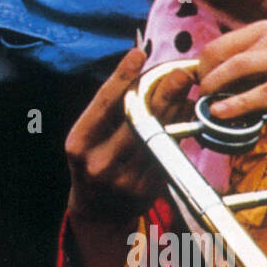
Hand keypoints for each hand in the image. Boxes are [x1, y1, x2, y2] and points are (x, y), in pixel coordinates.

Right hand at [65, 48, 192, 223]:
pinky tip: (186, 114)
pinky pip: (167, 153)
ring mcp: (124, 179)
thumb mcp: (89, 136)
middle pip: (136, 120)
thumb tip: (142, 70)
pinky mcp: (147, 190)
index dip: (121, 76)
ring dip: (176, 110)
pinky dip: (179, 131)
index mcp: (78, 144)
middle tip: (181, 72)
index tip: (138, 53)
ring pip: (157, 136)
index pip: (102, 104)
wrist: (98, 213)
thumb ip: (110, 108)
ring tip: (187, 89)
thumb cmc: (94, 161)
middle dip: (162, 93)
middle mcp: (98, 163)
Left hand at [197, 20, 266, 155]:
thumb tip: (198, 80)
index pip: (220, 45)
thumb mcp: (260, 77)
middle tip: (201, 98)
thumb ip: (235, 73)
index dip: (203, 67)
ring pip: (243, 68)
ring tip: (208, 106)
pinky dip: (239, 104)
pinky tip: (223, 112)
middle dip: (208, 78)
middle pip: (229, 55)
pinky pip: (264, 92)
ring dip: (219, 88)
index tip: (197, 86)